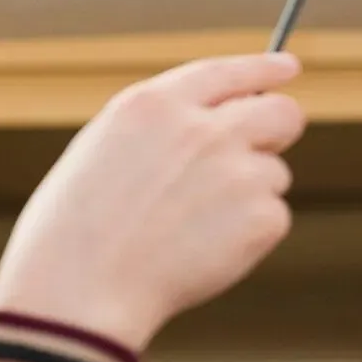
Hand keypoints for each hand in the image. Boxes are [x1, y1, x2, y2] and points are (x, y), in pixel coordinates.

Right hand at [0, 54, 305, 350]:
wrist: (80, 293)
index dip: (263, 69)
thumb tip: (222, 122)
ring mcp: (236, 172)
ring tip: (190, 228)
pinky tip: (202, 252)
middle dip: (279, 129)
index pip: (227, 71)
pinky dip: (249, 237)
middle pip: (281, 113)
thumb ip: (165, 127)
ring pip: (274, 173)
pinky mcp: (260, 218)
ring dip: (248, 195)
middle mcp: (203, 129)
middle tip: (263, 151)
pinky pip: (273, 217)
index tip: (286, 68)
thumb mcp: (104, 150)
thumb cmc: (75, 232)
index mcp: (154, 105)